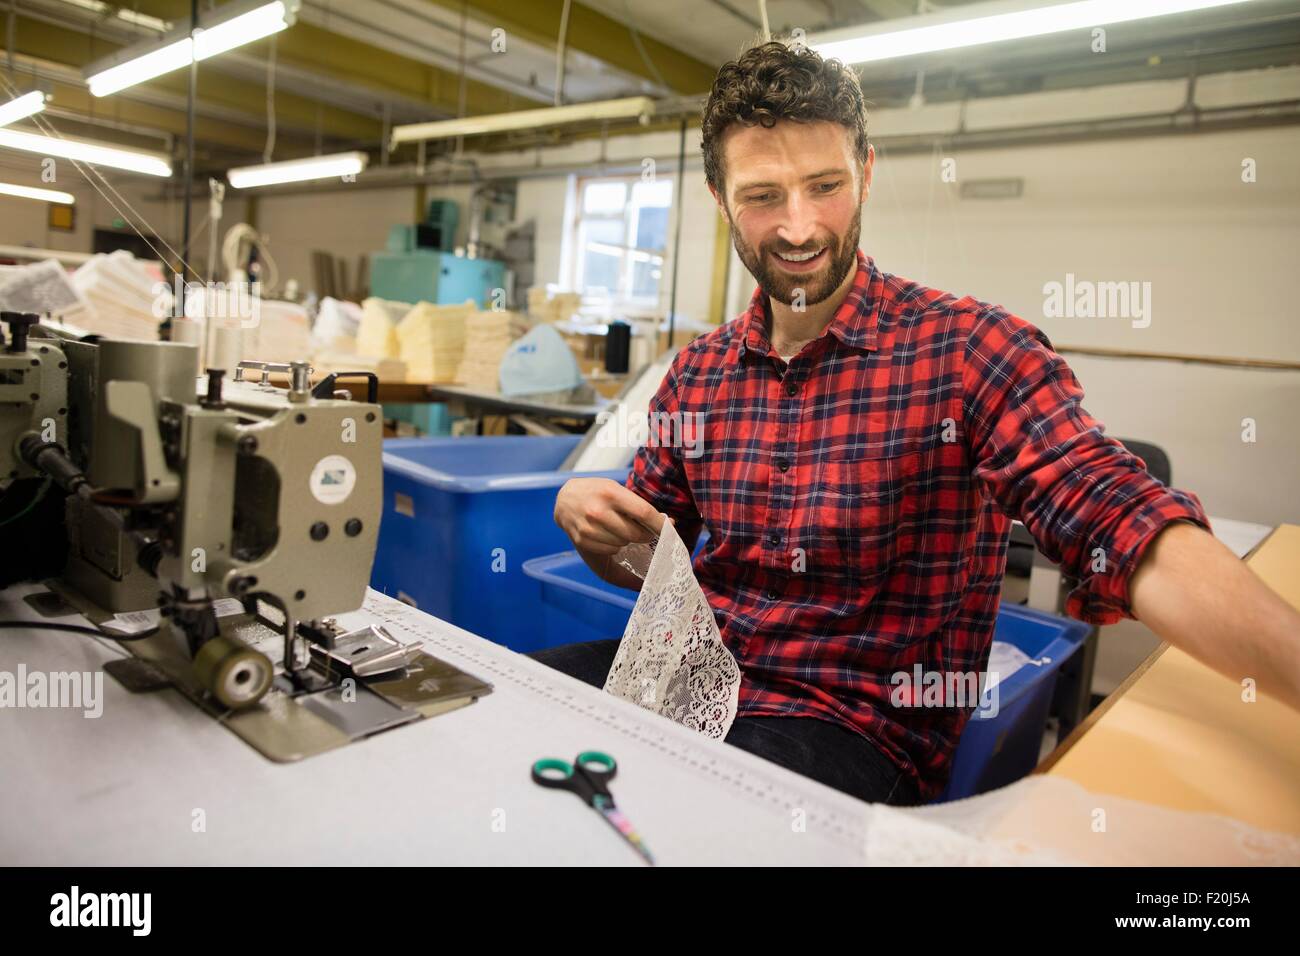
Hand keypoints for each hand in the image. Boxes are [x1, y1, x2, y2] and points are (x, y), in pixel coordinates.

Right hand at [554, 477, 669, 557]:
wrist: (564, 499)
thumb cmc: (596, 492)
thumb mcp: (615, 489)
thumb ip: (637, 505)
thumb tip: (667, 523)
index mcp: (611, 493)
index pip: (644, 513)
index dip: (660, 524)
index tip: (670, 529)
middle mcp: (598, 511)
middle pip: (635, 533)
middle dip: (644, 535)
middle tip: (644, 531)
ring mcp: (588, 528)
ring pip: (623, 544)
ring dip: (627, 540)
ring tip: (619, 529)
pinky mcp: (582, 540)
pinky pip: (610, 550)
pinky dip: (614, 546)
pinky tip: (607, 534)